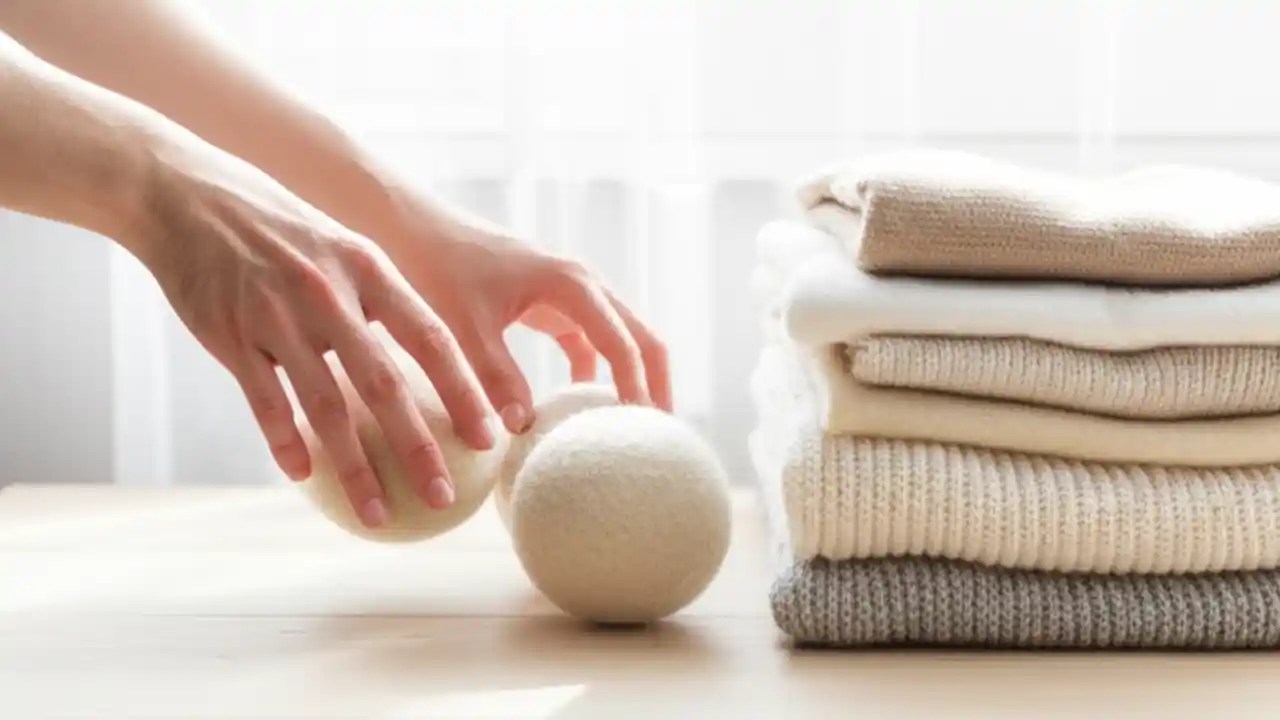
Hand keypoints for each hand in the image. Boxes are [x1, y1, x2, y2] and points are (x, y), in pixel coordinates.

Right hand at [133, 141, 494, 527]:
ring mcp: (277, 318)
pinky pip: (264, 403)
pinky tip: (302, 475)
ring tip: (378, 514)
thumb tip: (430, 358)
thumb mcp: (345, 247)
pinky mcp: (231, 337)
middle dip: (418, 446)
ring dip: (354, 468)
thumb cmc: (283, 229)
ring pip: (323, 408)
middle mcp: (329, 295)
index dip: (464, 391)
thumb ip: (383, 301)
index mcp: (369, 270)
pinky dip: (285, 443)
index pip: (431, 339)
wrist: (189, 196)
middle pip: (384, 384)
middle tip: (445, 496)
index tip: (489, 437)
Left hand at [380, 201, 671, 432]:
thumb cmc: (438, 269)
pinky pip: (592, 343)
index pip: (622, 342)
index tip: (643, 431)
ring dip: (633, 378)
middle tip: (662, 437)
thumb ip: (494, 375)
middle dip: (657, 384)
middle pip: (642, 336)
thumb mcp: (464, 326)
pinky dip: (597, 375)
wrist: (415, 230)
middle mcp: (583, 284)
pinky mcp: (555, 304)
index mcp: (571, 284)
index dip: (637, 387)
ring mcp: (573, 293)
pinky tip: (583, 413)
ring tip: (634, 431)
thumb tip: (522, 428)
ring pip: (623, 338)